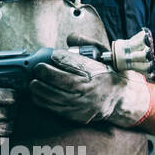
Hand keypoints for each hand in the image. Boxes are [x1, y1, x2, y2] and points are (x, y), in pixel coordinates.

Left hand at [29, 43, 151, 127]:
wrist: (121, 99)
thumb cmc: (110, 74)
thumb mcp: (104, 55)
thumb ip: (87, 43)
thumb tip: (70, 38)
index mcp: (99, 76)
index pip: (79, 67)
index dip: (63, 60)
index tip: (52, 55)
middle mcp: (92, 92)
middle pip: (66, 84)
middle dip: (47, 76)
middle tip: (37, 69)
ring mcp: (85, 106)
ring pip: (59, 99)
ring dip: (41, 90)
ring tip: (32, 82)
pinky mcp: (79, 116)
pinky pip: (58, 110)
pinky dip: (45, 102)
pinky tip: (36, 95)